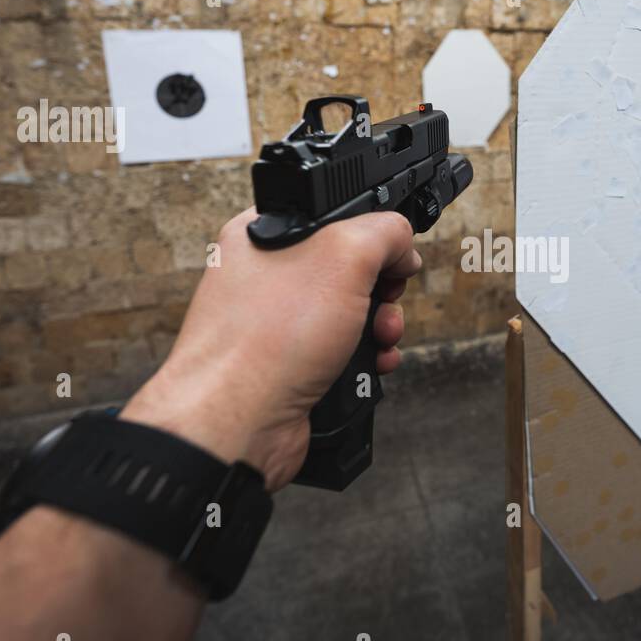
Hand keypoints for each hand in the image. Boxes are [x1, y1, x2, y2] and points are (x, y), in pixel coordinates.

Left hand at [121, 208, 420, 490]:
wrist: (239, 424)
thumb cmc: (267, 339)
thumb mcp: (344, 256)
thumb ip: (383, 232)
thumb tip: (401, 244)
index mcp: (264, 235)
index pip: (334, 216)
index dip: (371, 233)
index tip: (393, 252)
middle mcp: (267, 277)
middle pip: (350, 268)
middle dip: (382, 287)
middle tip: (386, 298)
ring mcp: (277, 325)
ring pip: (351, 314)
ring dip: (380, 326)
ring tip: (381, 338)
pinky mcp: (291, 365)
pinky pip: (342, 352)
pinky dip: (366, 359)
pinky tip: (372, 365)